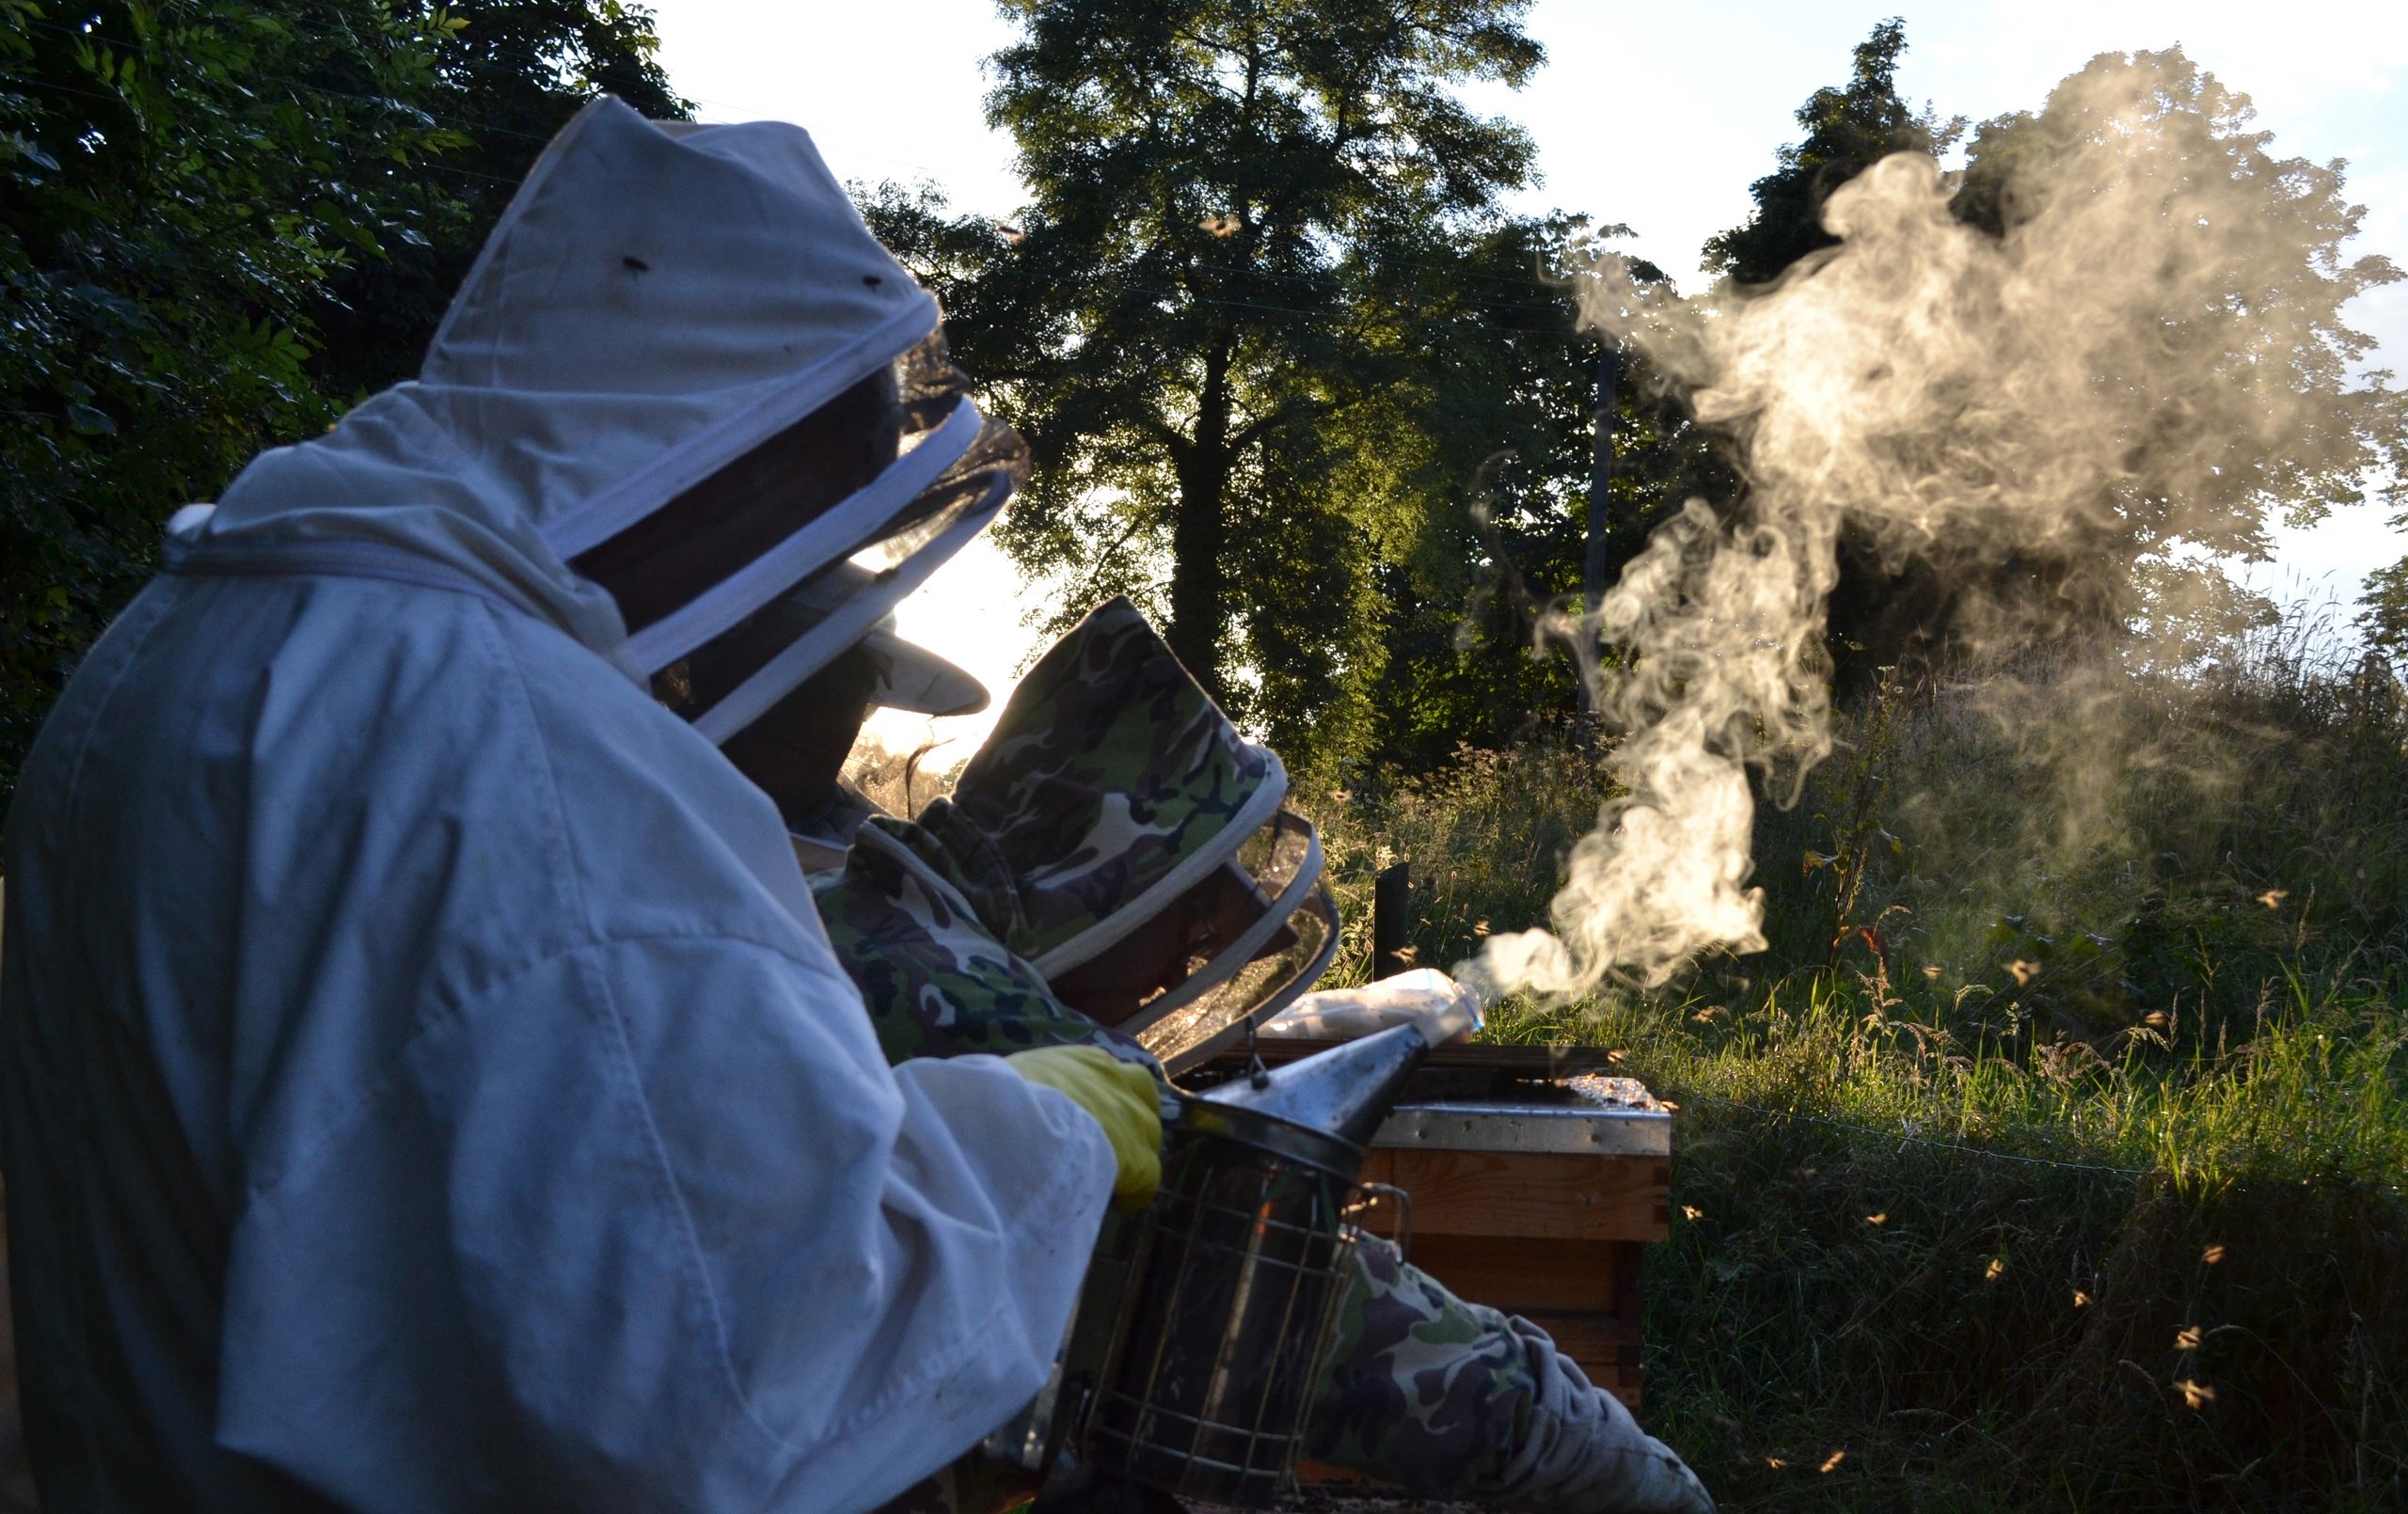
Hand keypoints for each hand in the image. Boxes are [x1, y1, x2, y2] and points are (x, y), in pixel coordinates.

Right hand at [1006, 1046, 1162, 1211]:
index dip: (1101, 1097)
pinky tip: (1118, 1202)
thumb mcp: (1016, 1078)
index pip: (1107, 1073)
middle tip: (1113, 1139)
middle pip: (1141, 1094)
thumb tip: (1016, 1098)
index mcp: (1086, 1061)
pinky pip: (1149, 1178)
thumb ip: (1031, 1085)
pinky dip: (1135, 1190)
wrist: (1020, 1126)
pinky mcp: (1140, 1159)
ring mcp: (1133, 1119)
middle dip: (1132, 1114)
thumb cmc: (1003, 1099)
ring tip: (1112, 1173)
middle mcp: (1117, 1082)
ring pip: (1150, 1134)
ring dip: (1135, 1150)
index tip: (1087, 1116)